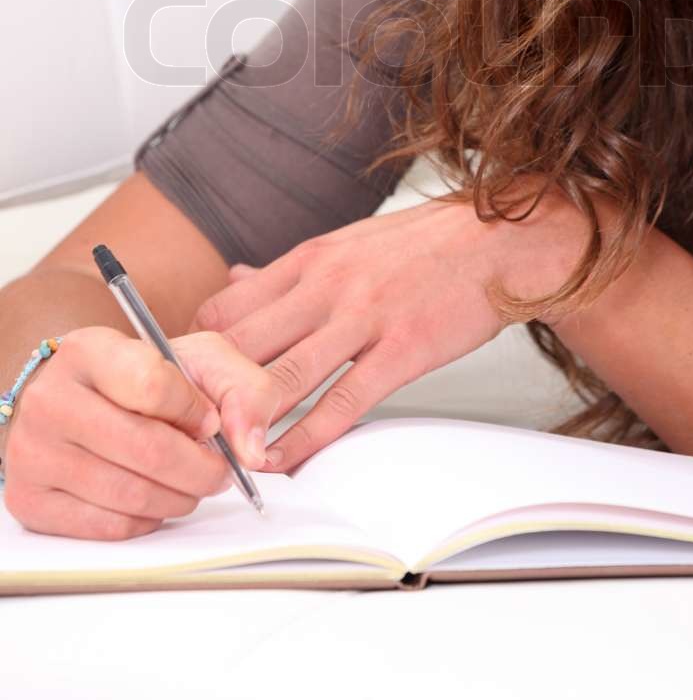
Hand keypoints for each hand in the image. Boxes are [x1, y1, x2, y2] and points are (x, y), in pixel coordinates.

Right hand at [2, 325, 279, 540]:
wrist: (76, 400)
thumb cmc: (140, 379)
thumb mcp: (199, 360)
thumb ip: (244, 390)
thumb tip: (253, 450)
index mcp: (91, 352)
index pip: (153, 385)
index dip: (197, 411)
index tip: (210, 420)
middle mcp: (51, 398)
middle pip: (148, 449)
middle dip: (202, 468)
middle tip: (219, 470)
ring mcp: (33, 452)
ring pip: (131, 494)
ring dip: (180, 497)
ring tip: (191, 482)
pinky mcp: (30, 500)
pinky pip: (109, 527)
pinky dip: (148, 519)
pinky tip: (155, 497)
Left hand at [191, 192, 583, 474]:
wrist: (501, 240)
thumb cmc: (427, 245)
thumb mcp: (345, 241)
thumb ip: (287, 270)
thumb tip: (233, 277)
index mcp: (308, 259)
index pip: (224, 308)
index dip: (194, 353)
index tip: (185, 388)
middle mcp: (326, 285)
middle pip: (240, 344)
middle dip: (208, 394)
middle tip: (191, 433)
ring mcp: (364, 317)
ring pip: (284, 375)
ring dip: (248, 422)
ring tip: (226, 457)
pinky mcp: (402, 349)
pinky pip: (343, 401)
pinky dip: (308, 438)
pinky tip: (288, 460)